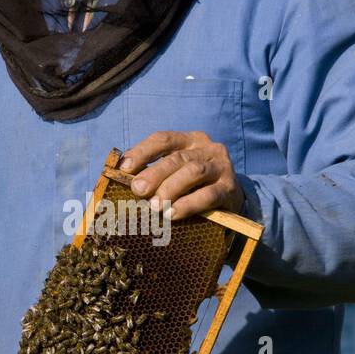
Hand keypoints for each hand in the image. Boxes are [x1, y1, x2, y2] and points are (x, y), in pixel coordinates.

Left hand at [119, 131, 244, 223]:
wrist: (231, 198)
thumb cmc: (194, 185)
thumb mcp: (176, 172)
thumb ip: (155, 171)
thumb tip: (123, 179)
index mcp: (190, 140)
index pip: (163, 139)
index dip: (142, 151)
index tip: (124, 167)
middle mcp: (207, 149)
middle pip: (177, 157)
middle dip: (154, 174)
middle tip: (138, 190)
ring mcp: (221, 167)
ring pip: (193, 172)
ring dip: (170, 188)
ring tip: (155, 206)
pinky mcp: (230, 188)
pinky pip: (208, 195)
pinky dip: (188, 205)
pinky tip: (173, 214)